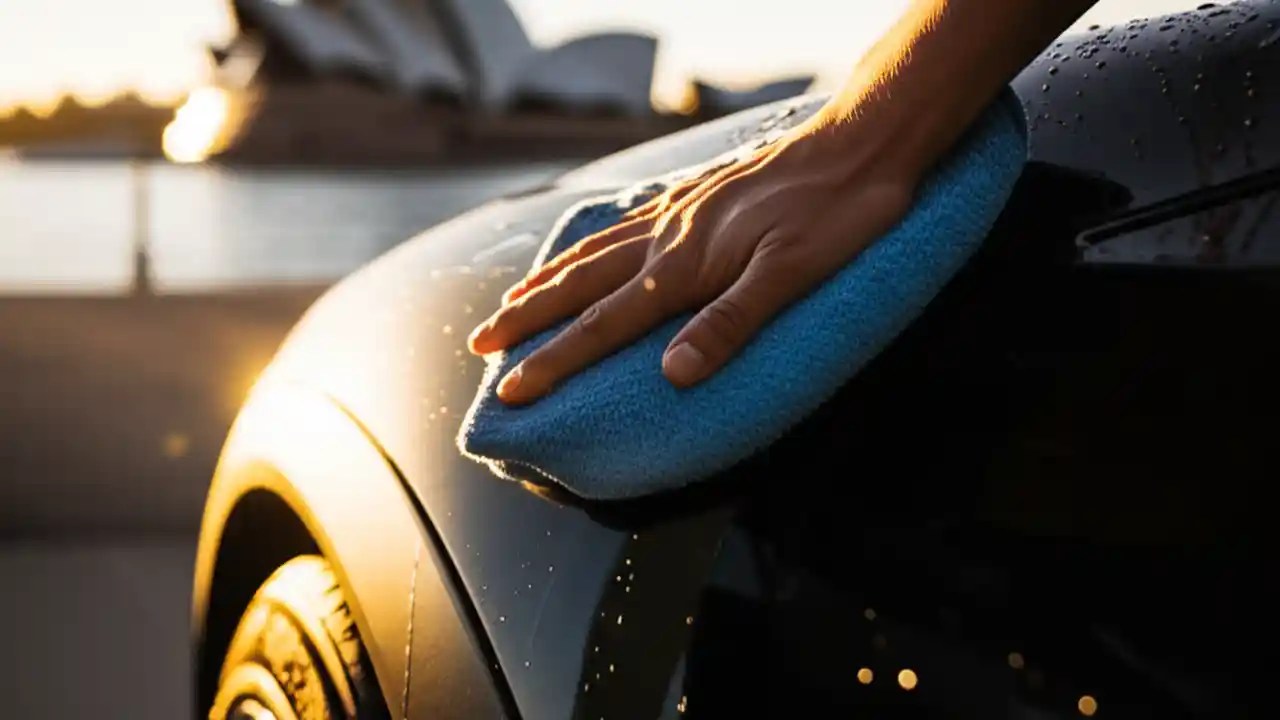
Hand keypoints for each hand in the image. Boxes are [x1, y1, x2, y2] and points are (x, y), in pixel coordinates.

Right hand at [467, 119, 919, 405]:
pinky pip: (622, 224)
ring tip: (511, 302)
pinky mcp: (693, 197)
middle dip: (526, 320)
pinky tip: (585, 247)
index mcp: (685, 265)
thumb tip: (674, 374)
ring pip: (594, 251)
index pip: (604, 324)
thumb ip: (732, 322)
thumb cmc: (837, 212)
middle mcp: (668, 237)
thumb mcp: (794, 273)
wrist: (860, 143)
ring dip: (547, 281)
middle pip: (580, 285)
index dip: (554, 361)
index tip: (511, 392)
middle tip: (480, 345)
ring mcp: (677, 213)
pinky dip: (589, 243)